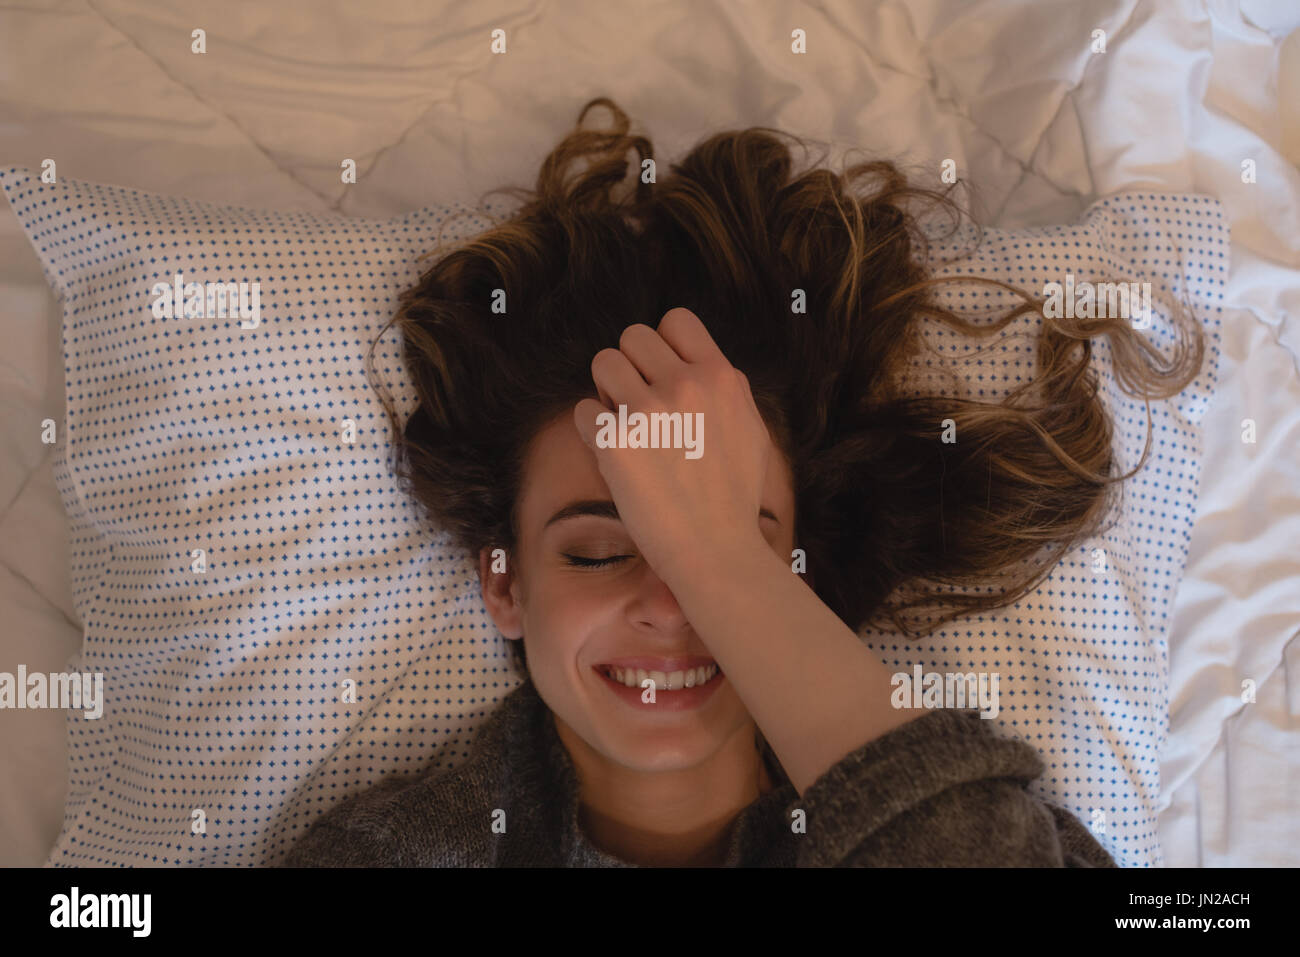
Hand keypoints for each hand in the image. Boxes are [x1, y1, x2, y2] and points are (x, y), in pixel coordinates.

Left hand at [573, 307, 771, 589]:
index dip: (662, 346)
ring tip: (625, 429)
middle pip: (633, 336)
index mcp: (723, 378)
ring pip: (603, 362)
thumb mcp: (751, 432)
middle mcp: (688, 385)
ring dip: (607, 392)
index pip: (676, 320)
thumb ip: (727, 393)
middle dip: (630, 367)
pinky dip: (591, 432)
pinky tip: (613, 458)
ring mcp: (651, 411)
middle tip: (639, 408)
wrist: (715, 551)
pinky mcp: (617, 441)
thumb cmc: (733, 501)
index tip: (661, 377)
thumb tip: (704, 365)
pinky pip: (584, 411)